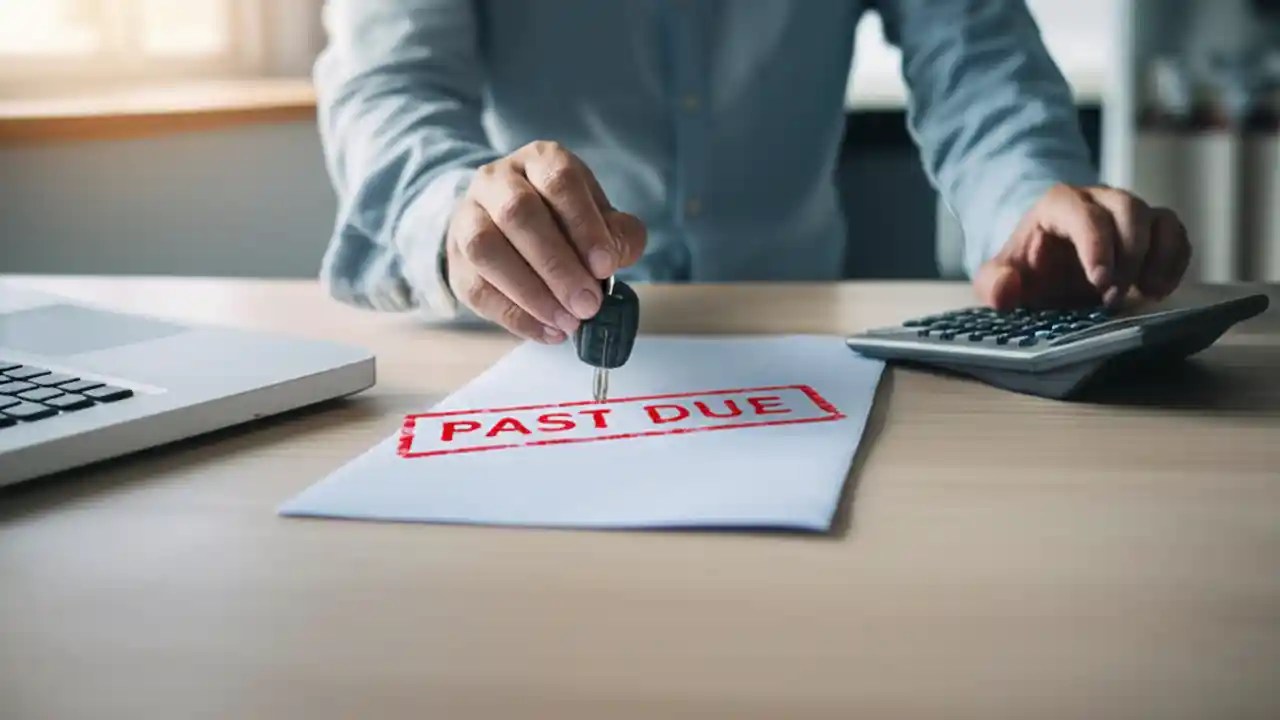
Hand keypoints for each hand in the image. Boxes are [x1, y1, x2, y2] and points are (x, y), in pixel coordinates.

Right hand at [445, 141, 645, 341]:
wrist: (505, 223)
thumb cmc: (562, 219)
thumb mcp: (598, 216)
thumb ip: (618, 234)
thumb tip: (616, 257)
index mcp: (539, 161)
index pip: (559, 182)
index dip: (584, 225)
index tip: (606, 266)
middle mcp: (496, 180)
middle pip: (518, 215)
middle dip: (557, 266)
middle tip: (588, 304)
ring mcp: (468, 217)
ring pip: (486, 249)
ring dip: (531, 292)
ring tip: (567, 322)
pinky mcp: (456, 258)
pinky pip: (477, 288)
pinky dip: (515, 316)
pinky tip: (547, 332)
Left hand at [975, 184, 1191, 310]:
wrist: (1046, 261)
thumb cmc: (1026, 266)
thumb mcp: (1000, 276)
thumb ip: (993, 283)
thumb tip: (1005, 290)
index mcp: (1059, 205)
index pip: (1085, 215)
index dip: (1097, 247)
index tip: (1100, 282)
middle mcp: (1100, 199)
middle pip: (1129, 210)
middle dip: (1127, 256)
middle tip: (1113, 297)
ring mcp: (1130, 212)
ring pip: (1160, 219)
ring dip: (1159, 258)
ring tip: (1146, 293)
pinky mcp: (1152, 229)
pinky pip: (1176, 234)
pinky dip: (1175, 261)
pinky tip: (1157, 289)